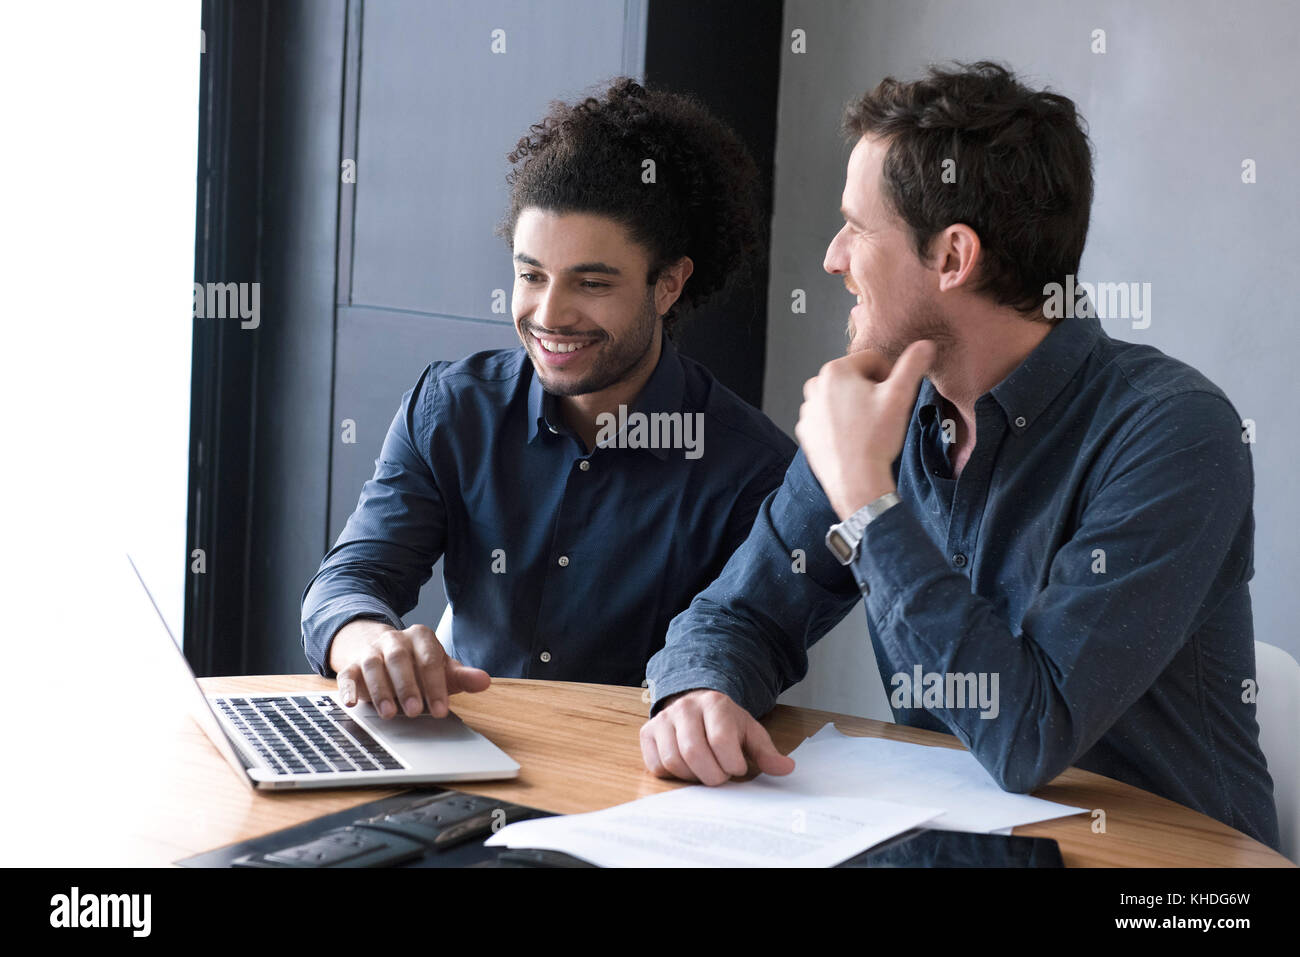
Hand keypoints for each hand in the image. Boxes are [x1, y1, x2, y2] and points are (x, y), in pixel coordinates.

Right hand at [328, 619, 490, 718]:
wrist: (385, 655)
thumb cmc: (420, 667)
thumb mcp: (442, 670)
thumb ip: (462, 677)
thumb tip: (484, 681)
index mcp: (421, 638)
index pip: (429, 659)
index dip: (435, 685)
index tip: (440, 710)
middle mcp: (394, 640)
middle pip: (399, 659)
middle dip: (407, 686)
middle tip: (415, 712)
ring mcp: (371, 651)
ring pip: (373, 665)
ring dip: (380, 690)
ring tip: (389, 714)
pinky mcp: (351, 666)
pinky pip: (347, 674)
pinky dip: (348, 689)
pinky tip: (352, 704)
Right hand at [639, 689, 794, 784]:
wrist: (695, 704)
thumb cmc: (724, 723)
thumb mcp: (749, 732)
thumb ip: (766, 752)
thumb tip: (786, 768)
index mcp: (715, 703)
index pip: (721, 741)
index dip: (732, 764)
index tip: (737, 767)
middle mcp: (685, 707)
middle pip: (693, 752)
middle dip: (711, 774)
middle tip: (721, 774)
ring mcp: (663, 719)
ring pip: (673, 761)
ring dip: (693, 776)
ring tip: (705, 770)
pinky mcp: (647, 733)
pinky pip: (656, 765)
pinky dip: (674, 775)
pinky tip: (687, 768)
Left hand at [795, 339, 935, 518]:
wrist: (856, 481)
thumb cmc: (875, 440)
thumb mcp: (901, 396)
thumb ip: (913, 365)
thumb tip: (925, 346)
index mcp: (836, 371)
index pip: (872, 360)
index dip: (889, 375)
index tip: (893, 396)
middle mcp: (815, 386)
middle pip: (854, 378)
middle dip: (870, 390)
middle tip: (881, 413)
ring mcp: (808, 410)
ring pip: (841, 398)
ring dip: (856, 406)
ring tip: (868, 427)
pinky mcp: (806, 431)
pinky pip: (828, 418)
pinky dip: (841, 424)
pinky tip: (854, 438)